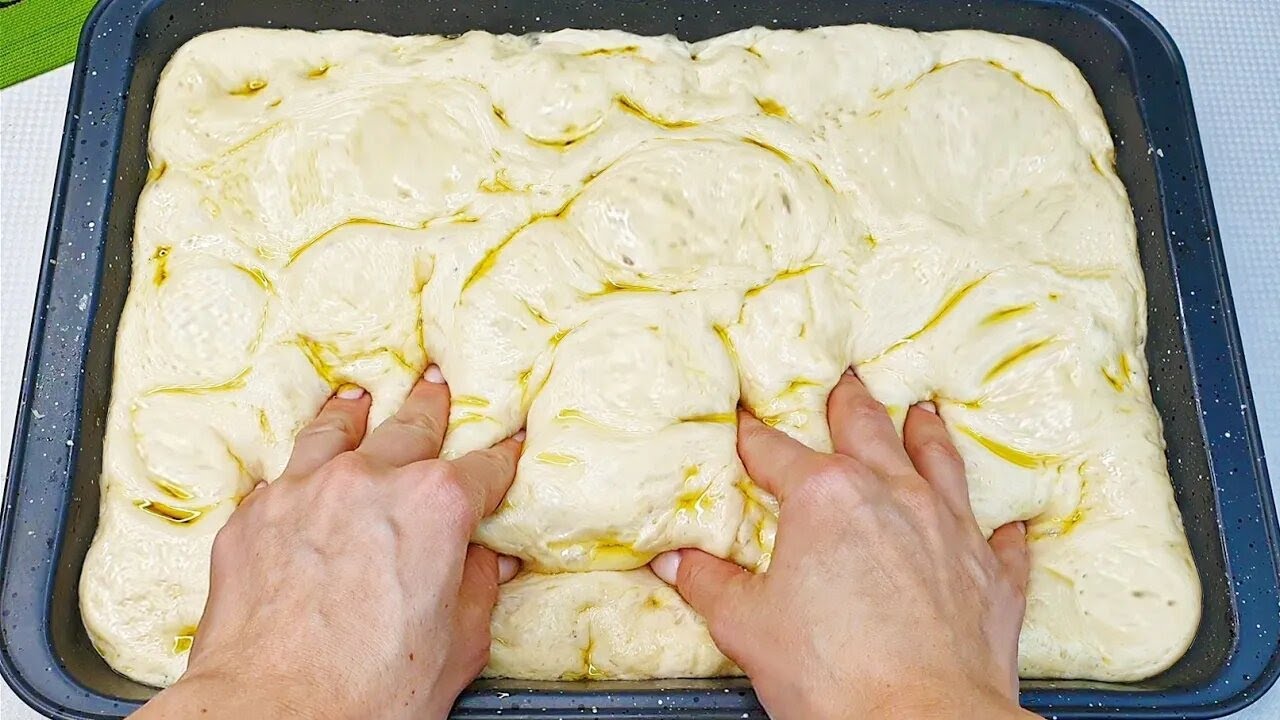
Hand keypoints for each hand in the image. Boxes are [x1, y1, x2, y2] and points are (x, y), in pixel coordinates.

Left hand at [132, 366, 521, 719]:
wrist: (273, 716)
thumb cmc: (371, 692)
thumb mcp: (458, 644)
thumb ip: (478, 588)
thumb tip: (490, 562)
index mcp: (436, 505)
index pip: (485, 467)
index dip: (504, 457)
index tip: (511, 444)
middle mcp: (370, 479)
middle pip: (411, 426)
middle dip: (431, 407)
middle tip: (437, 387)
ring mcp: (304, 490)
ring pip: (335, 431)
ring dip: (355, 413)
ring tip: (359, 398)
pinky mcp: (253, 516)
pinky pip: (283, 476)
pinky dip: (301, 469)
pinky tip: (302, 472)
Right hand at [651, 370, 1035, 719]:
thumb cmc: (834, 676)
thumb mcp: (747, 626)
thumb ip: (708, 583)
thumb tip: (674, 562)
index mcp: (825, 497)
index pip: (774, 451)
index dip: (751, 434)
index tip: (741, 418)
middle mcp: (893, 495)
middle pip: (867, 429)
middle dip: (848, 402)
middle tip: (844, 378)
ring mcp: (949, 529)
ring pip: (939, 461)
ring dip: (927, 434)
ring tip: (923, 411)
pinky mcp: (991, 574)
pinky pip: (1000, 538)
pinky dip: (998, 528)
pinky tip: (1004, 522)